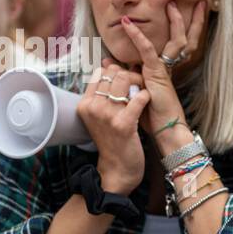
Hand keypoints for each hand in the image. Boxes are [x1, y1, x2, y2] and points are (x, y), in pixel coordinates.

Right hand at [77, 63, 150, 194]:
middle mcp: (93, 107)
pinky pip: (138, 98)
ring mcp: (107, 115)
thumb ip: (103, 92)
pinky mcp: (123, 124)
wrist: (117, 169)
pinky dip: (146, 96)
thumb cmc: (113, 141)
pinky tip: (147, 101)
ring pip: (125, 80)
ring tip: (143, 92)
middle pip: (113, 73)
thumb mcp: (101, 115)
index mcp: (85, 104)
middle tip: (139, 85)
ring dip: (139, 83)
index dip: (117, 71)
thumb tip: (108, 64)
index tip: (127, 80)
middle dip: (130, 75)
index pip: (100, 72)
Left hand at [117, 0, 208, 135]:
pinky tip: (127, 24)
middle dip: (192, 21)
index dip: (181, 29)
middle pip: (186, 38)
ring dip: (175, 21)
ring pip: (176, 39)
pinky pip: (147, 50)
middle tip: (198, 4)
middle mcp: (170, 67)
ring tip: (173, 4)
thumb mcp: (137, 91)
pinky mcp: (157, 74)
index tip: (179, 13)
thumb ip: (126, 73)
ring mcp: (165, 69)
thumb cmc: (153, 116)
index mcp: (166, 70)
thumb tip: (109, 61)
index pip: (177, 44)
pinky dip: (136, 36)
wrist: (166, 130)